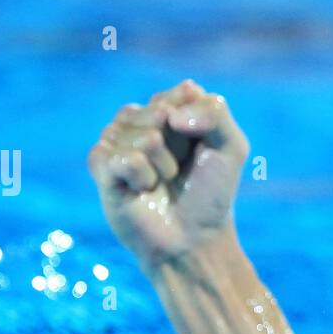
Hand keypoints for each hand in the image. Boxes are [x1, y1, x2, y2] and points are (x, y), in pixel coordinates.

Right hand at [88, 80, 250, 273]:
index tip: (201, 148)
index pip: (180, 94)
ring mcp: (118, 143)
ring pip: (142, 135)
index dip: (194, 123)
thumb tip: (170, 114)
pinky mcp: (101, 166)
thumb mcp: (232, 147)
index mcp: (170, 113)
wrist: (194, 239)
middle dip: (179, 146)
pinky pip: (123, 157)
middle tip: (179, 172)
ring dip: (162, 165)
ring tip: (162, 183)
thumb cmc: (210, 195)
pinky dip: (141, 176)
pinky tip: (141, 190)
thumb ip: (214, 111)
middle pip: (159, 110)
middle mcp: (141, 123)